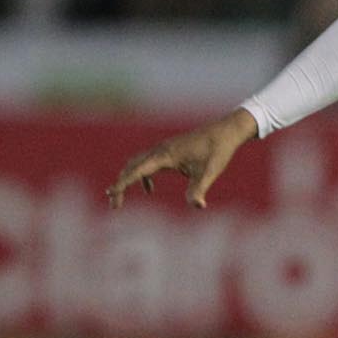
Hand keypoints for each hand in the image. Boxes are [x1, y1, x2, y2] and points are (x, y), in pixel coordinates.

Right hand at [106, 108, 258, 209]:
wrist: (226, 131)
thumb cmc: (218, 150)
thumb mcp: (210, 171)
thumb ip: (200, 189)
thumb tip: (197, 205)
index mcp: (166, 155)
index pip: (137, 171)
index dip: (122, 184)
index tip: (110, 194)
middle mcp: (160, 150)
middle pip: (131, 167)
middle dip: (120, 186)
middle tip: (115, 206)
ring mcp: (163, 149)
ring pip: (136, 163)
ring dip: (127, 180)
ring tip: (121, 200)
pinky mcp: (168, 150)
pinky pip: (146, 162)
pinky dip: (141, 176)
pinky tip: (149, 190)